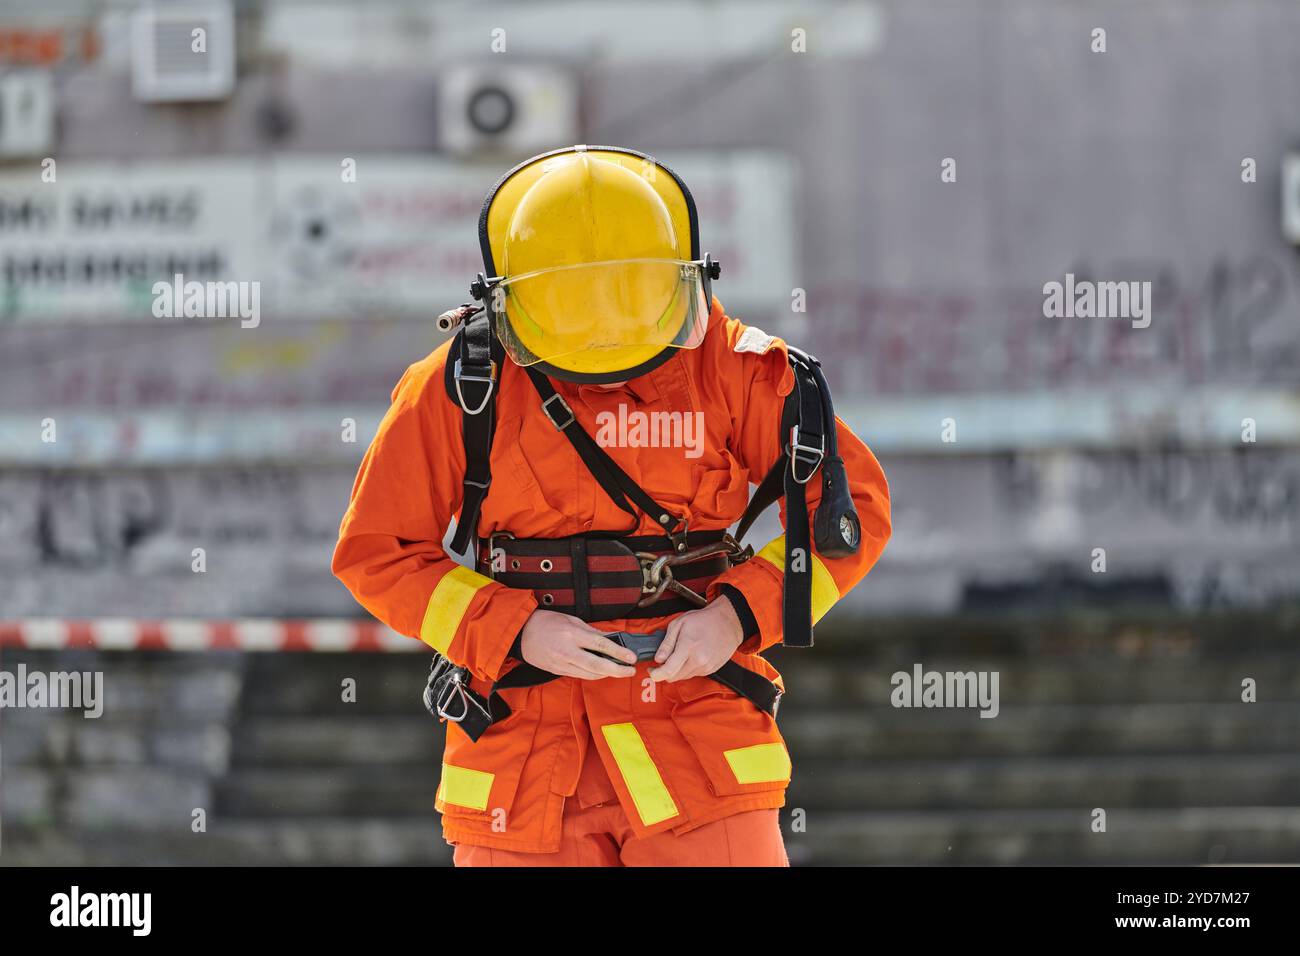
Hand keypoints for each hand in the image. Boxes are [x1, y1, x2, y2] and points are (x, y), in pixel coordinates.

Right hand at [519, 609, 638, 679]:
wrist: (521, 633)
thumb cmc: (546, 622)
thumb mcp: (571, 620)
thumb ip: (591, 631)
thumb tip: (610, 639)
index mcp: (572, 634)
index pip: (601, 645)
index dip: (619, 652)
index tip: (631, 657)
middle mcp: (567, 651)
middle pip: (597, 665)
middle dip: (617, 670)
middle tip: (631, 671)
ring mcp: (561, 663)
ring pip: (589, 674)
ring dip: (607, 674)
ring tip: (620, 670)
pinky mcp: (557, 671)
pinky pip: (580, 675)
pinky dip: (593, 675)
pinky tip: (602, 671)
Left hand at [647, 598, 743, 682]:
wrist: (728, 622)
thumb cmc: (703, 620)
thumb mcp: (679, 624)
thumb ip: (667, 643)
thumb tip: (658, 659)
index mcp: (688, 647)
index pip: (668, 670)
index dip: (656, 674)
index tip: (651, 671)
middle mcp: (698, 660)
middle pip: (674, 677)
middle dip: (664, 672)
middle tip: (661, 662)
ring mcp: (706, 666)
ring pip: (683, 677)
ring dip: (676, 670)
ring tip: (678, 655)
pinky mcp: (711, 669)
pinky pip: (694, 674)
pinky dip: (687, 668)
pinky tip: (690, 656)